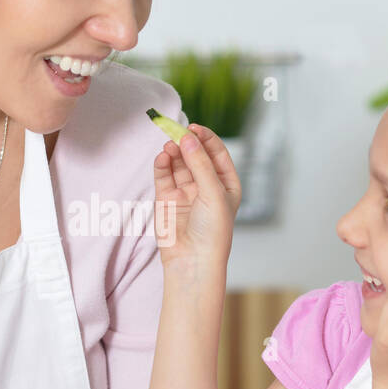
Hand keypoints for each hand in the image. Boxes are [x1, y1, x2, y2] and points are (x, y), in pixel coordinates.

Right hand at [153, 125, 240, 268]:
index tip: (194, 128)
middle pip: (195, 155)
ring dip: (174, 152)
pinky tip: (162, 157)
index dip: (205, 138)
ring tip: (169, 146)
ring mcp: (185, 191)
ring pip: (178, 163)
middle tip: (176, 132)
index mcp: (225, 184)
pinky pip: (164, 175)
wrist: (193, 260)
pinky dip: (162, 164)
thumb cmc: (212, 232)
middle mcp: (205, 185)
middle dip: (187, 143)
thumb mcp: (213, 193)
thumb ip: (200, 164)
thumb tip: (188, 138)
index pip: (216, 153)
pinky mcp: (166, 198)